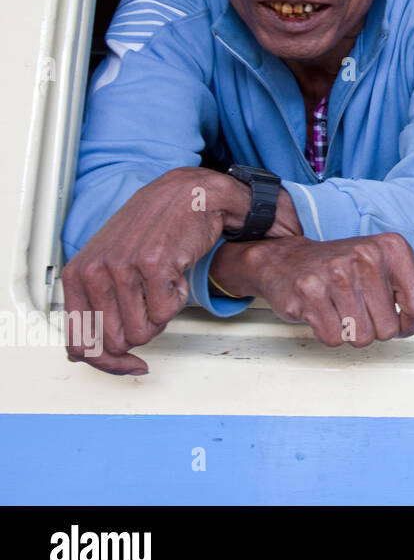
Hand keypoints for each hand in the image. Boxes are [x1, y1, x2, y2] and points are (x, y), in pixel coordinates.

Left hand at [60, 167, 243, 374]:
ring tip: (162, 283)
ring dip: (161, 313)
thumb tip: (81, 353)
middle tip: (153, 304)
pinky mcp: (153, 266)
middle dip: (142, 330)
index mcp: (78, 274)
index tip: (128, 363)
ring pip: (143, 331)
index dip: (108, 362)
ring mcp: (123, 268)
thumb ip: (94, 304)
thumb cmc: (153, 227)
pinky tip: (175, 274)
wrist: (188, 195)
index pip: (80, 341)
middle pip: (117, 341)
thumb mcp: (110, 263)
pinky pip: (166, 312)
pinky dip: (178, 299)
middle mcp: (95, 272)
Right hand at [215, 232, 413, 346]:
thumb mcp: (387, 270)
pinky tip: (325, 312)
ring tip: (343, 310)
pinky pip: (333, 338)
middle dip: (377, 329)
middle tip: (361, 311)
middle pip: (390, 328)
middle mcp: (366, 257)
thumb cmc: (342, 267)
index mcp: (392, 248)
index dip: (412, 324)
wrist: (286, 259)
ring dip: (352, 332)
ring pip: (362, 337)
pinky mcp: (309, 293)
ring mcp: (336, 274)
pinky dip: (329, 333)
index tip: (402, 320)